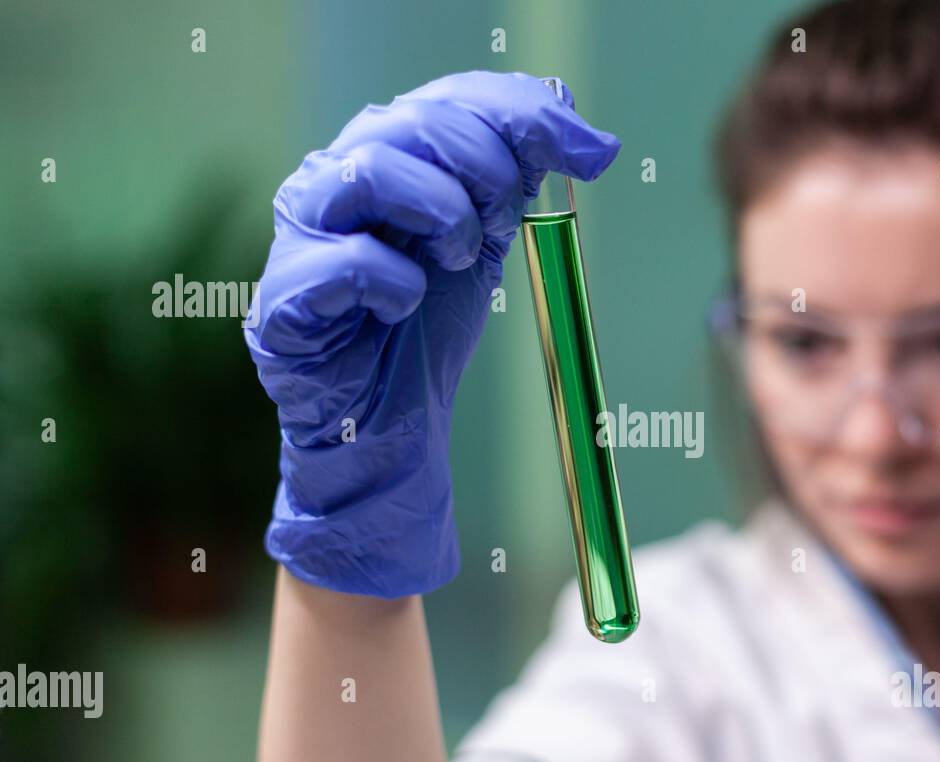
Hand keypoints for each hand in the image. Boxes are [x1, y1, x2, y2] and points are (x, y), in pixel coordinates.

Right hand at [245, 71, 620, 596]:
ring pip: (370, 172)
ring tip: (456, 258)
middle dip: (486, 166)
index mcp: (384, 155)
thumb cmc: (425, 329)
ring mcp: (301, 232)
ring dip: (440, 213)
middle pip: (414, 122)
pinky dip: (397, 284)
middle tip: (506, 218)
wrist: (387, 423)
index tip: (592, 152)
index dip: (525, 115)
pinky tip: (404, 309)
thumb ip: (518, 183)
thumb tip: (592, 138)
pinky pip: (349, 262)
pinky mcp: (284, 295)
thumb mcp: (483, 242)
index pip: (453, 97)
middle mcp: (334, 178)